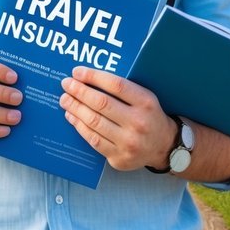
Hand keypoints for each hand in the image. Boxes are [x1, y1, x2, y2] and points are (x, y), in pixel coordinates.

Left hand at [59, 66, 173, 171]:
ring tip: (65, 99)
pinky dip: (78, 125)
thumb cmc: (148, 116)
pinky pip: (93, 139)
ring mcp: (128, 142)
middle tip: (66, 84)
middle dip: (79, 91)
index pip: (116, 85)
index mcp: (146, 103)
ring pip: (94, 121)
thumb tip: (87, 78)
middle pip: (101, 103)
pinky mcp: (119, 157)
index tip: (76, 72)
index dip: (93, 76)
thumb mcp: (144, 98)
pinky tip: (71, 116)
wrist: (164, 147)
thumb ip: (122, 89)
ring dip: (74, 108)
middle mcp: (138, 123)